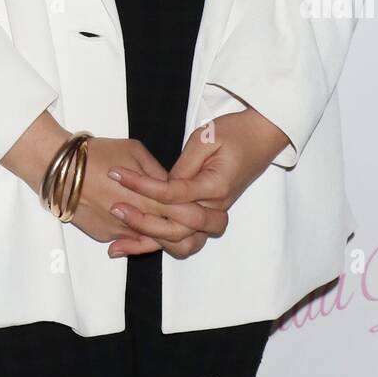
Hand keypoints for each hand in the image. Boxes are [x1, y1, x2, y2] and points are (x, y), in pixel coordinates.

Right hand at [67, 136, 226, 252]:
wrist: (60, 169)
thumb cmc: (98, 154)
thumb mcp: (134, 151)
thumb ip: (158, 173)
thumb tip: (171, 186)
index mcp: (148, 199)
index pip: (181, 214)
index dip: (194, 213)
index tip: (203, 207)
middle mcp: (136, 221)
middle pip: (169, 234)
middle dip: (183, 228)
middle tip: (194, 221)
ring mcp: (119, 232)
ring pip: (148, 240)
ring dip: (160, 232)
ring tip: (167, 219)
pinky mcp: (104, 235)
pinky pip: (127, 238)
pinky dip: (136, 231)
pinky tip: (136, 217)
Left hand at [104, 107, 290, 259]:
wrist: (262, 136)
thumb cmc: (235, 132)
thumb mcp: (205, 138)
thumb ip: (183, 165)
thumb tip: (159, 185)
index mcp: (216, 186)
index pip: (173, 193)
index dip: (142, 185)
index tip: (116, 174)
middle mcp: (217, 207)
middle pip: (177, 227)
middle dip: (142, 220)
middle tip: (114, 206)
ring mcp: (213, 214)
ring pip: (181, 243)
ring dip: (150, 243)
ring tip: (118, 242)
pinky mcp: (208, 216)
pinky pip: (184, 238)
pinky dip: (159, 244)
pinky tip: (133, 245)